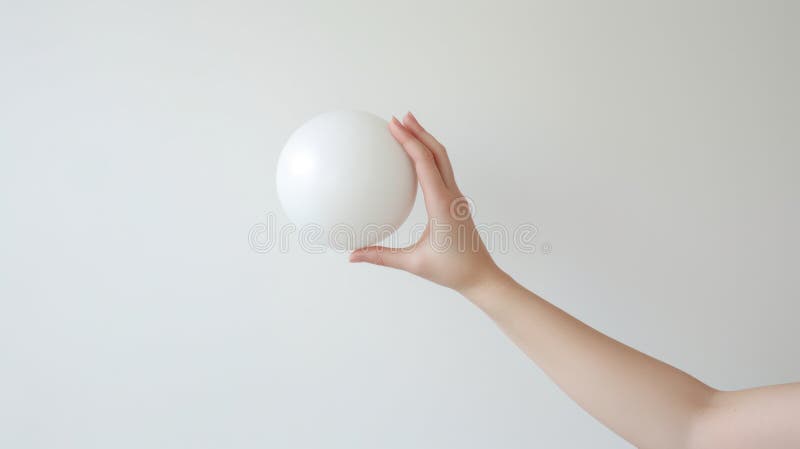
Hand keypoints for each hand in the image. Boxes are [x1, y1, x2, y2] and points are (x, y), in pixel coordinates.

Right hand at [349, 112, 503, 293]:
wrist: (482, 277)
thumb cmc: (451, 271)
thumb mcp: (413, 263)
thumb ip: (381, 256)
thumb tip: (352, 255)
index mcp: (441, 204)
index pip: (425, 163)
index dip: (410, 140)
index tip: (394, 125)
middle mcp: (451, 196)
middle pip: (438, 152)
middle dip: (419, 131)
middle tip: (401, 116)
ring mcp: (456, 198)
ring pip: (443, 159)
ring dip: (426, 141)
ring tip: (409, 127)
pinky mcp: (456, 203)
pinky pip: (443, 172)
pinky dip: (429, 157)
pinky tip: (416, 159)